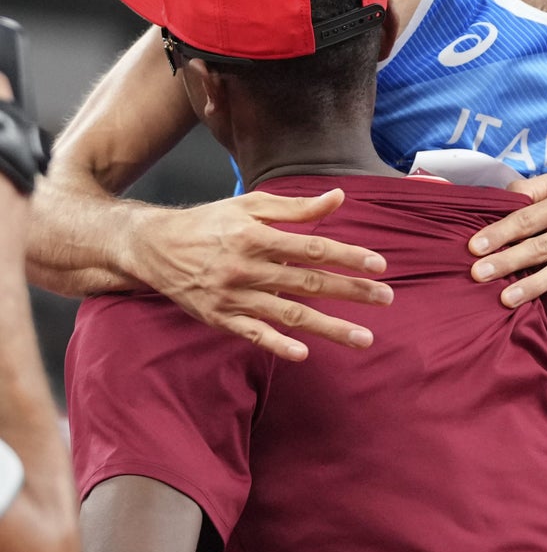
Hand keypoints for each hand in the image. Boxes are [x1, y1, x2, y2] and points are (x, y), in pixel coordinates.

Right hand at [128, 188, 392, 361]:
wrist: (154, 247)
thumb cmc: (210, 223)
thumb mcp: (249, 206)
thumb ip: (295, 207)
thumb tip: (338, 198)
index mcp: (256, 235)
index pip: (311, 247)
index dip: (347, 255)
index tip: (379, 264)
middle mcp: (247, 267)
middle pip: (307, 281)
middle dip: (350, 291)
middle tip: (387, 298)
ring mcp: (234, 296)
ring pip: (289, 314)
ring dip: (329, 327)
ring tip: (364, 338)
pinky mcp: (221, 319)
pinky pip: (254, 334)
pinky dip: (277, 345)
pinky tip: (304, 353)